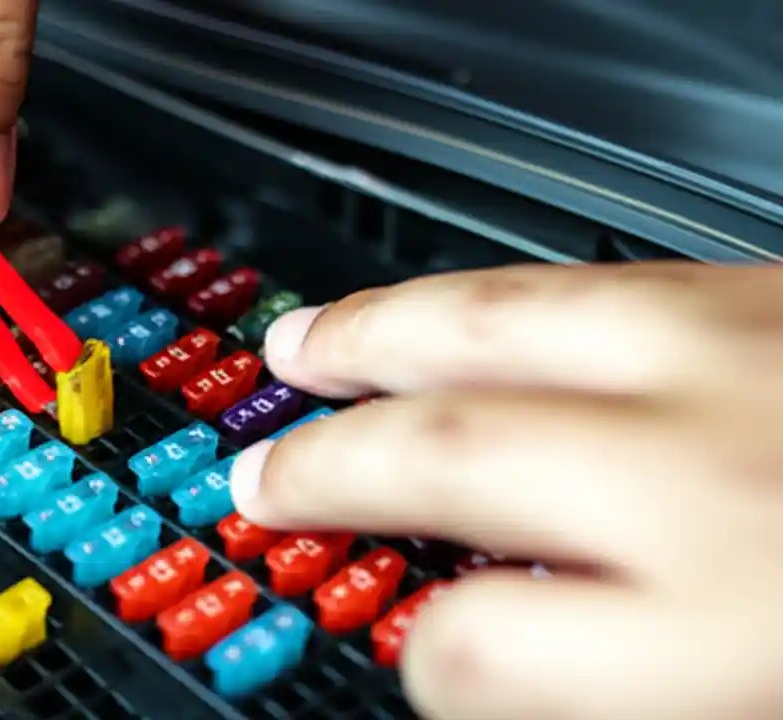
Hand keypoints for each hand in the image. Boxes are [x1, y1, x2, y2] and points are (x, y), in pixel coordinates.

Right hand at [229, 262, 782, 719]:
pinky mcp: (779, 287)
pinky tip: (461, 306)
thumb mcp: (758, 708)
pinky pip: (592, 275)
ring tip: (308, 344)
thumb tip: (501, 660)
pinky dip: (492, 295)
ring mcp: (751, 358)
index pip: (477, 654)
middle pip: (448, 453)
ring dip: (376, 336)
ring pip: (500, 322)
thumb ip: (621, 690)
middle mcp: (719, 484)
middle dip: (330, 465)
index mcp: (732, 642)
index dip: (422, 662)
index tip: (420, 655)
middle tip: (265, 473)